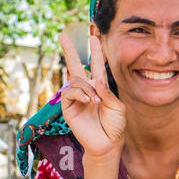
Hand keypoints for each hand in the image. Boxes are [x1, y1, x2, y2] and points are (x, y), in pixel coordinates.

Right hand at [58, 31, 125, 159]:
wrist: (107, 143)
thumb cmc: (115, 126)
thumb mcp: (116, 106)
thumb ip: (106, 91)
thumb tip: (94, 80)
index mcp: (99, 88)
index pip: (96, 66)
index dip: (95, 52)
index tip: (93, 38)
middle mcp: (86, 90)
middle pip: (75, 66)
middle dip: (69, 50)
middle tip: (62, 35)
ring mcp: (76, 98)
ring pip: (75, 81)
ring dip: (86, 89)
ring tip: (95, 101)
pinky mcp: (68, 107)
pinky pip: (69, 92)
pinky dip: (79, 94)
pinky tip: (88, 101)